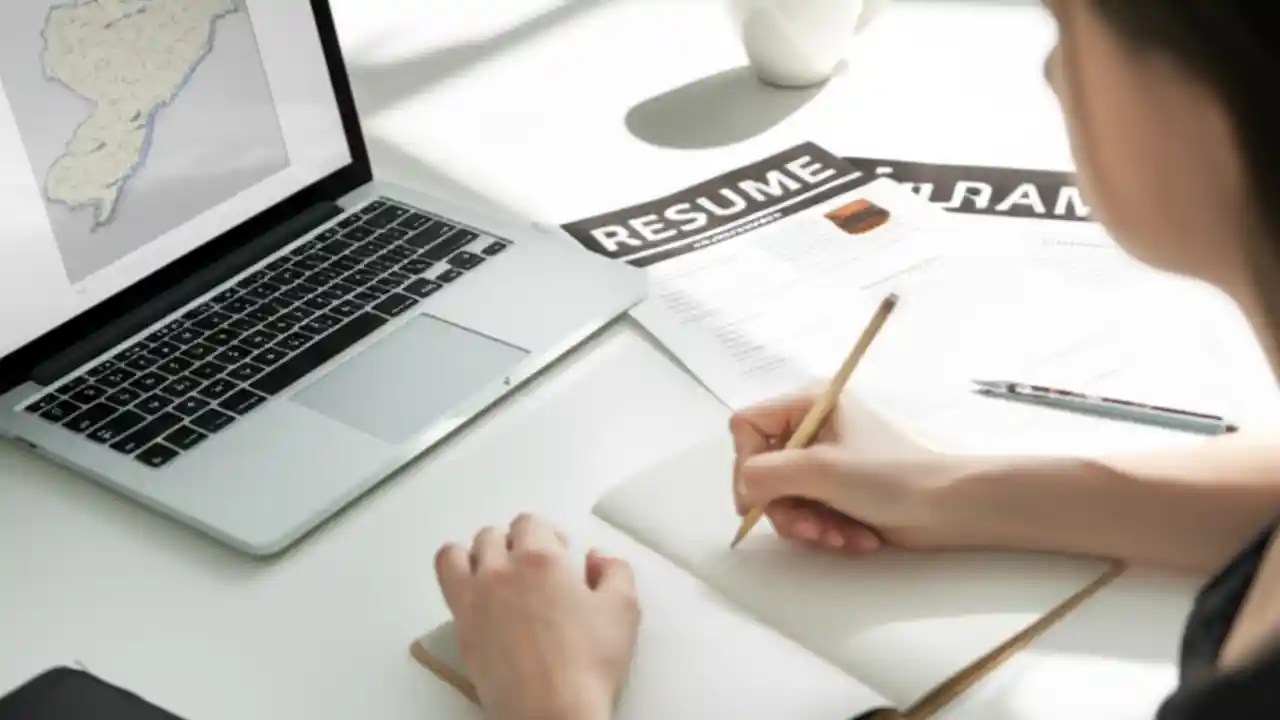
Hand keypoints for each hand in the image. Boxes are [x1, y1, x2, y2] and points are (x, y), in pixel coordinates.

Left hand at [435, 514, 639, 719]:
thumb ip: (615, 570)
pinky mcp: (461, 625)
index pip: (531, 522)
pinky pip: (446, 580)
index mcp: (541, 559)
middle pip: (495, 535)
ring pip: (462, 551)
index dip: (547, 533)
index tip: (559, 550)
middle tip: (533, 565)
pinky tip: (476, 589)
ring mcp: (475, 597)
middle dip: (515, 543)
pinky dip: (457, 574)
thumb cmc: (587, 665)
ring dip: (479, 553)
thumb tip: (598, 558)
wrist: (552, 711)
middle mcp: (501, 570)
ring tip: (497, 571)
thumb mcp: (623, 610)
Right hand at [730, 392, 961, 552]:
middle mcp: (814, 428)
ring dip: (808, 525)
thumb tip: (741, 492)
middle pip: (763, 470)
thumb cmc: (892, 476)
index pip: (747, 425)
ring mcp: (827, 462)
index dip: (745, 463)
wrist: (952, 508)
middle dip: (786, 506)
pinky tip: (856, 538)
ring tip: (839, 536)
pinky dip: (828, 530)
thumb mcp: (821, 470)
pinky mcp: (839, 492)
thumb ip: (766, 475)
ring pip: (784, 498)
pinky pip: (810, 513)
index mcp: (809, 403)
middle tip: (810, 528)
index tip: (758, 498)